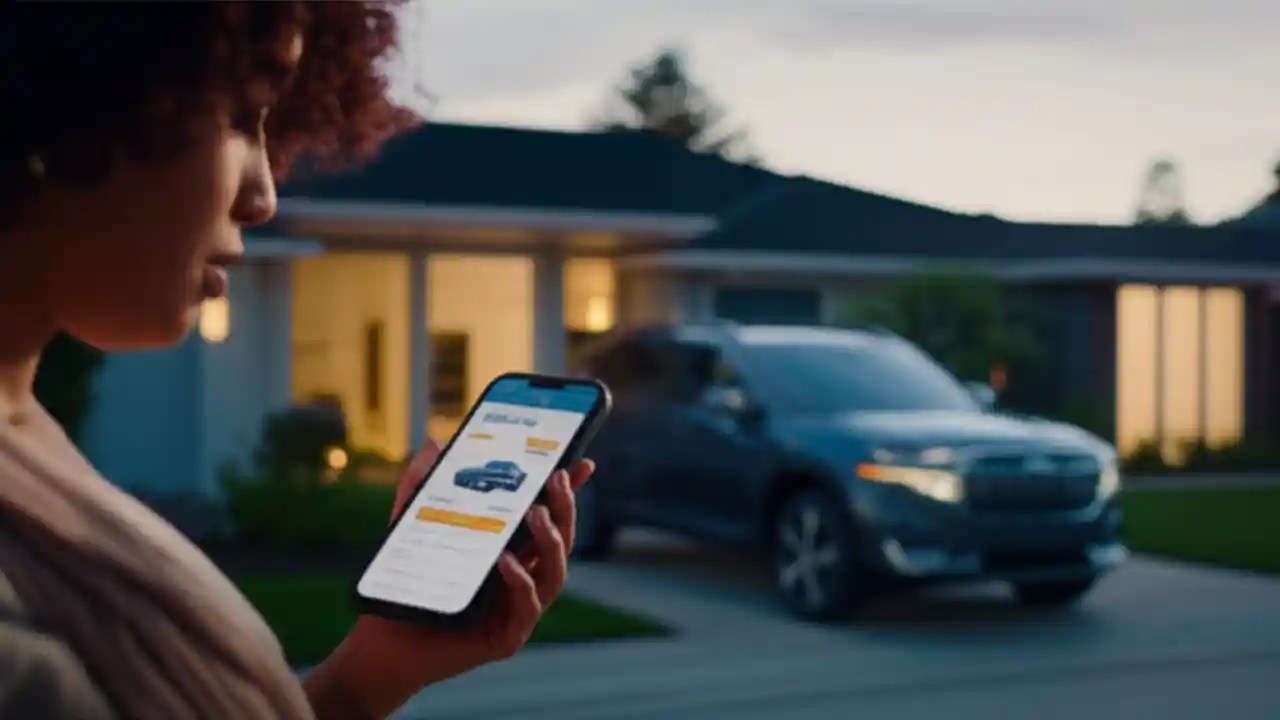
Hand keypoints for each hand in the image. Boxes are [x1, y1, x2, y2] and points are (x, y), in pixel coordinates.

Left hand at [303, 440, 594, 719]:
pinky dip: (522, 583)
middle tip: (556, 478)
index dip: (569, 492)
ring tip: (536, 514)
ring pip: (555, 574)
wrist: (381, 643)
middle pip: (561, 541)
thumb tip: (434, 443)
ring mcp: (518, 610)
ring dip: (552, 541)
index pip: (549, 518)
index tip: (581, 462)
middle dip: (565, 507)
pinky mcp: (506, 638)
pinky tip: (508, 562)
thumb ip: (422, 485)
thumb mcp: (411, 526)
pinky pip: (527, 609)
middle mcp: (522, 578)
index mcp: (511, 551)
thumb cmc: (406, 586)